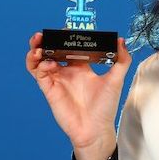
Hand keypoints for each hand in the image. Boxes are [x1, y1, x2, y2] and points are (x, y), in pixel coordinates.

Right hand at [25, 33, 132, 159]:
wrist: (95, 130)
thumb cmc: (105, 108)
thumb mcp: (116, 80)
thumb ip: (121, 60)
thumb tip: (122, 41)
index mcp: (81, 67)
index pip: (70, 46)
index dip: (66, 37)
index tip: (68, 30)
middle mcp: (67, 71)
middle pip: (51, 50)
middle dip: (46, 39)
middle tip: (47, 33)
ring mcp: (57, 80)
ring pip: (40, 60)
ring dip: (36, 49)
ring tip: (39, 42)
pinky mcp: (49, 89)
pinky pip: (39, 73)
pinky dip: (39, 65)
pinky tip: (48, 63)